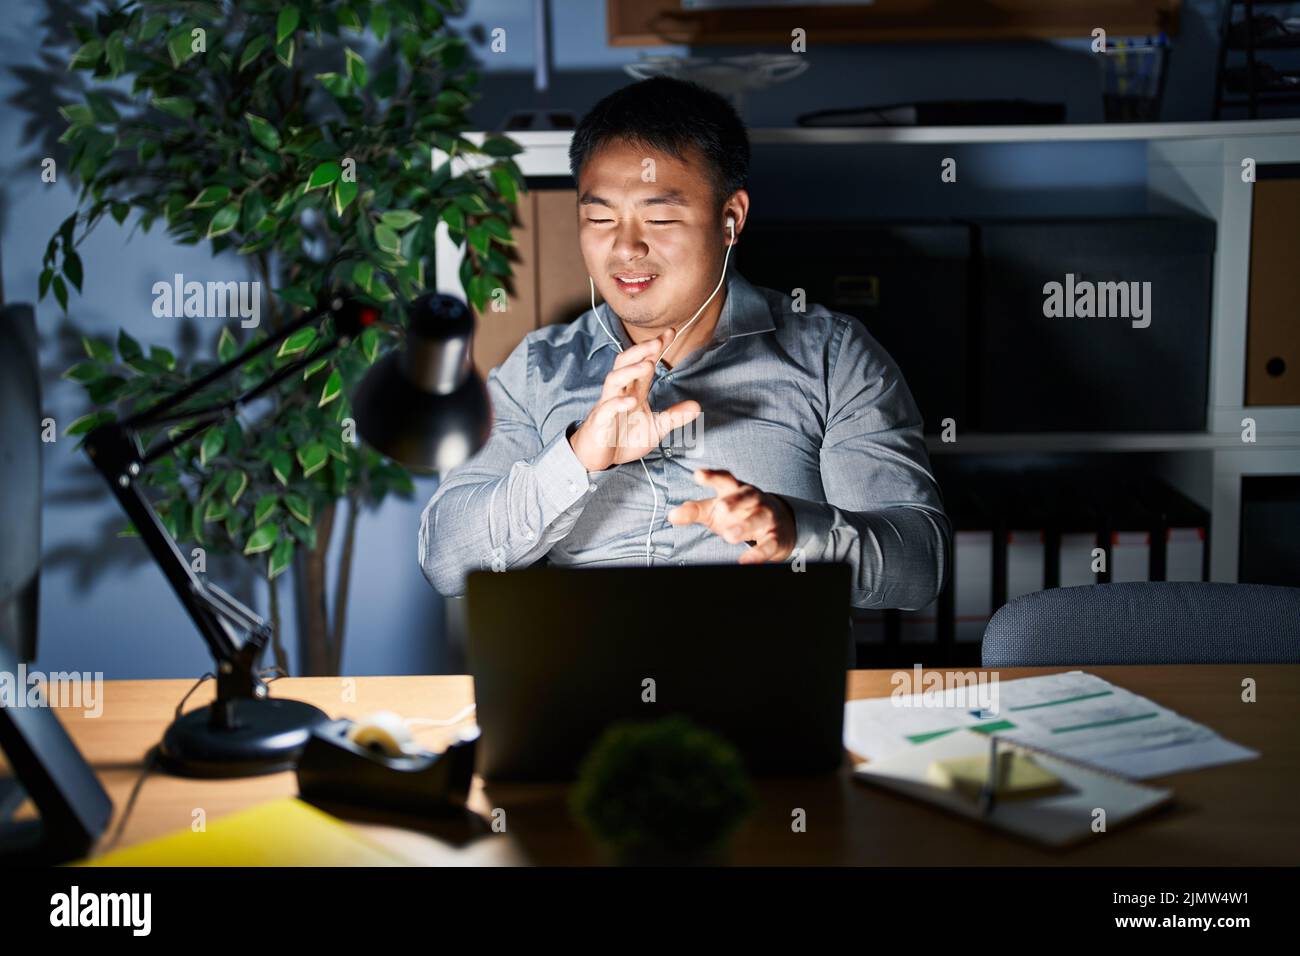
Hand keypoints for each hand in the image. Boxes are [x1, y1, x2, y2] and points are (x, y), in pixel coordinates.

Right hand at [568, 328, 701, 472]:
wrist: (598, 460)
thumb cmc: (623, 439)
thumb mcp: (655, 428)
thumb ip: (674, 416)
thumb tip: (697, 405)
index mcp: (633, 391)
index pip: (644, 363)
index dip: (656, 348)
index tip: (671, 332)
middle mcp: (620, 393)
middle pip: (625, 363)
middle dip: (640, 351)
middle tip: (656, 341)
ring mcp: (607, 406)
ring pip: (613, 380)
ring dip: (629, 371)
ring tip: (647, 365)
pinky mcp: (600, 423)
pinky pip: (605, 409)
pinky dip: (616, 404)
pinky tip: (630, 401)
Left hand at [667, 468, 796, 563]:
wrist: (779, 523)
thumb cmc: (740, 513)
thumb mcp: (714, 510)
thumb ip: (694, 511)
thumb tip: (671, 515)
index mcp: (736, 490)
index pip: (724, 479)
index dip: (712, 476)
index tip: (699, 475)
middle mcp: (753, 500)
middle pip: (745, 496)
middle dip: (734, 501)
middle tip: (721, 508)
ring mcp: (766, 517)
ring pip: (758, 519)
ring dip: (745, 526)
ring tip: (729, 536)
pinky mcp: (775, 537)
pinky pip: (768, 544)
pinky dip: (758, 553)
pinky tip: (746, 560)